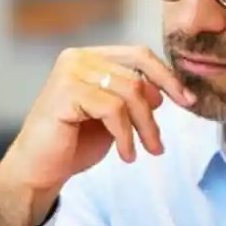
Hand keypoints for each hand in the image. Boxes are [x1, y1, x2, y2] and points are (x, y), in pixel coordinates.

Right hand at [0, 46, 193, 225]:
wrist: (38, 170)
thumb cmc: (72, 144)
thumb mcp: (112, 117)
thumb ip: (133, 99)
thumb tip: (164, 93)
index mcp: (89, 57)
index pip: (138, 54)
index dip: (167, 77)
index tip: (188, 101)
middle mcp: (77, 58)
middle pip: (136, 76)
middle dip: (153, 114)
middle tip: (157, 144)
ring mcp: (69, 72)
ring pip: (129, 92)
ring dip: (143, 127)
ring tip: (143, 151)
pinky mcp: (65, 92)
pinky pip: (113, 109)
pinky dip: (125, 135)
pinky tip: (125, 155)